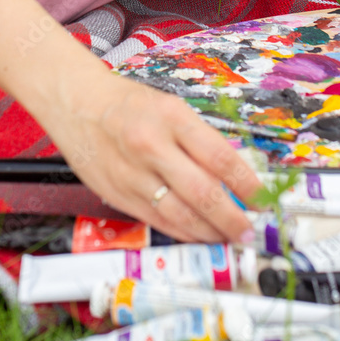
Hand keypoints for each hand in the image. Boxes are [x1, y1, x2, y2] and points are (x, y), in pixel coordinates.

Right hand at [38, 67, 261, 243]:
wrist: (76, 102)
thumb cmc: (125, 103)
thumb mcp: (169, 107)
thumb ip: (197, 140)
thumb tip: (233, 176)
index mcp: (171, 117)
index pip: (220, 157)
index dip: (247, 185)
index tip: (264, 200)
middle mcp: (152, 146)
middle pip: (203, 193)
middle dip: (233, 218)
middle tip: (249, 231)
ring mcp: (133, 174)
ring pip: (181, 215)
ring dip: (210, 232)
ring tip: (228, 237)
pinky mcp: (119, 194)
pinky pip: (158, 221)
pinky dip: (183, 232)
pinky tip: (198, 235)